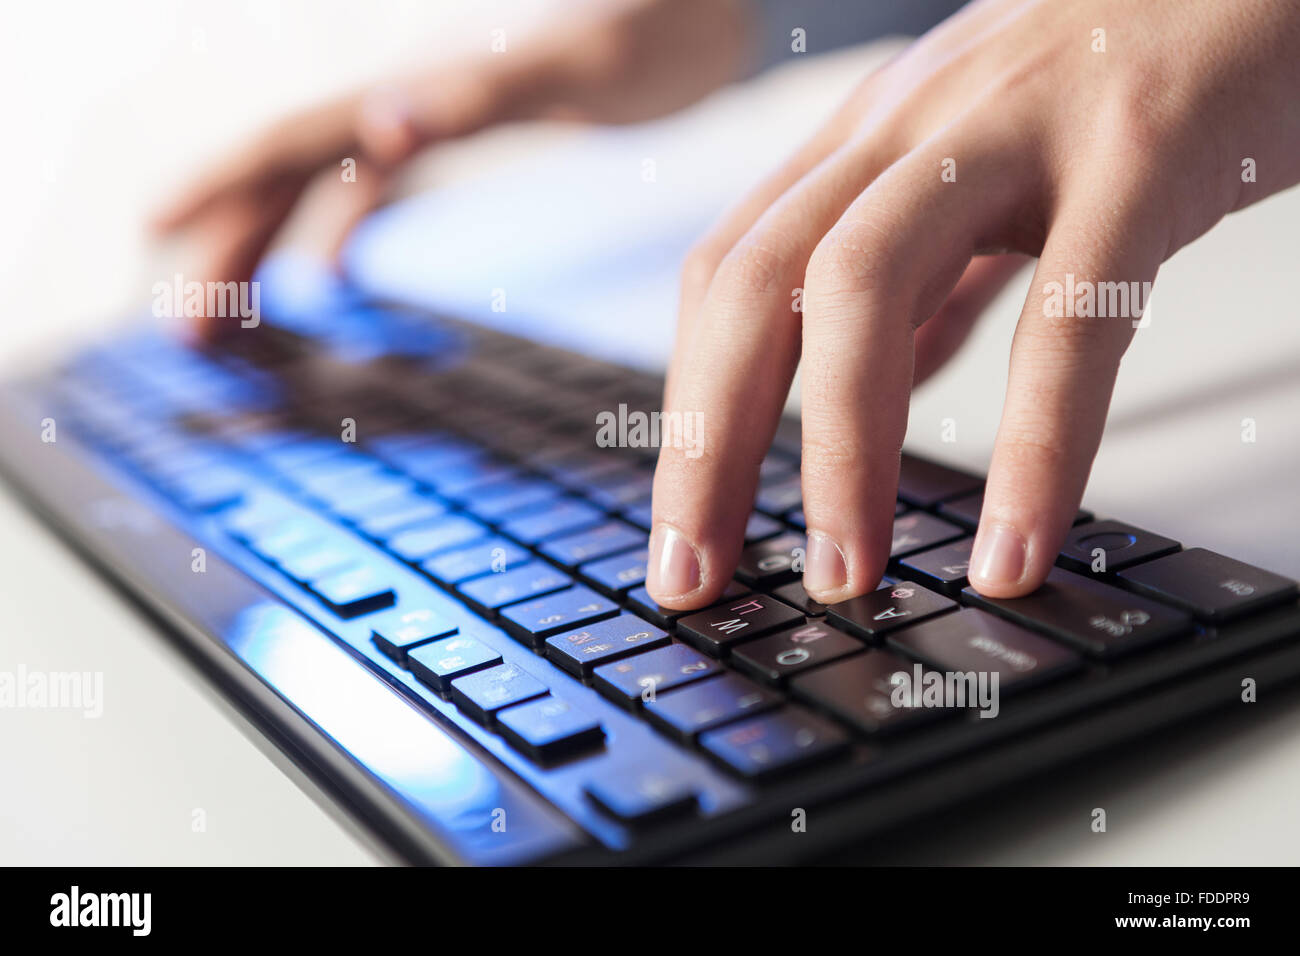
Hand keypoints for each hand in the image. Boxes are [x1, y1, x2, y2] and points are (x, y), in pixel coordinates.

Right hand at [153, 0, 751, 336]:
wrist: (711, 6)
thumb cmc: (654, 21)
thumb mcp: (571, 61)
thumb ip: (475, 91)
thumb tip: (376, 128)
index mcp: (418, 84)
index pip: (293, 135)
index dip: (219, 180)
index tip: (150, 229)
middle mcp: (409, 99)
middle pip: (290, 175)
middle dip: (229, 244)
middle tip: (186, 331)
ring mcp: (434, 117)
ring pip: (325, 190)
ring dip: (273, 253)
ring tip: (231, 322)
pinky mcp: (471, 135)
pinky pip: (382, 194)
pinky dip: (344, 238)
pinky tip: (332, 281)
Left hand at [647, 0, 1299, 607]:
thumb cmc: (1116, 78)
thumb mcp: (984, 173)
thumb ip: (930, 282)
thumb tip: (879, 391)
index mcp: (867, 141)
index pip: (729, 279)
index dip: (689, 413)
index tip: (682, 529)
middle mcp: (909, 127)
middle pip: (757, 288)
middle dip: (709, 449)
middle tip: (698, 578)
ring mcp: (1012, 131)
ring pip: (867, 286)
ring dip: (841, 454)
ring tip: (844, 578)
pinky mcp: (1136, 157)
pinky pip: (1067, 321)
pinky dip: (1035, 451)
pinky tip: (1014, 548)